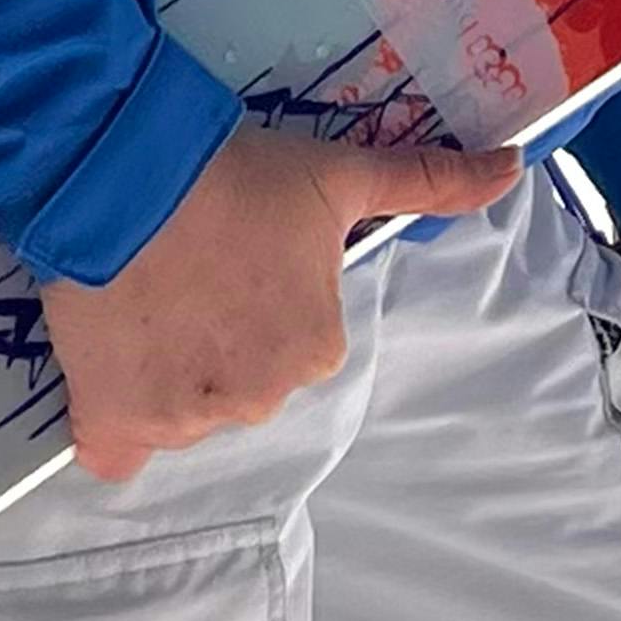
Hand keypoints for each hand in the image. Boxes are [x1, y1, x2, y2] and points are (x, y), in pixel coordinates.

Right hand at [42, 117, 521, 484]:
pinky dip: (113, 425)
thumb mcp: (339, 173)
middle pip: (233, 379)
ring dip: (159, 370)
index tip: (224, 256)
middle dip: (208, 338)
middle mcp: (259, 398)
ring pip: (178, 408)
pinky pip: (116, 452)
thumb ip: (427, 182)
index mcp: (315, 349)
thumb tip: (513, 167)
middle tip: (176, 273)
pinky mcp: (116, 424)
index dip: (252, 297)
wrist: (126, 174)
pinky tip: (106, 372)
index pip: (287, 339)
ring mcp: (186, 419)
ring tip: (134, 297)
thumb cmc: (235, 175)